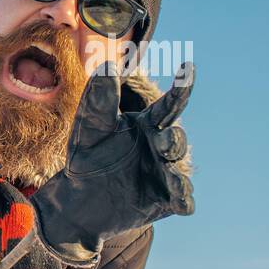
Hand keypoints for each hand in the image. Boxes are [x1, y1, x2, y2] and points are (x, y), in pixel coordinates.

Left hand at [32, 60, 195, 265]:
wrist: (79, 201)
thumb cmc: (88, 157)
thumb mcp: (89, 130)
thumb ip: (98, 101)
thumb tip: (105, 66)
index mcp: (146, 125)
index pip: (167, 105)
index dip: (181, 87)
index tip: (189, 68)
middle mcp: (160, 147)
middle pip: (175, 139)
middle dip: (173, 140)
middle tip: (165, 139)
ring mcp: (165, 174)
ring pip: (179, 170)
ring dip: (178, 171)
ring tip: (171, 176)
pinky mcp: (164, 201)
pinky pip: (181, 200)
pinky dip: (184, 199)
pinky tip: (183, 202)